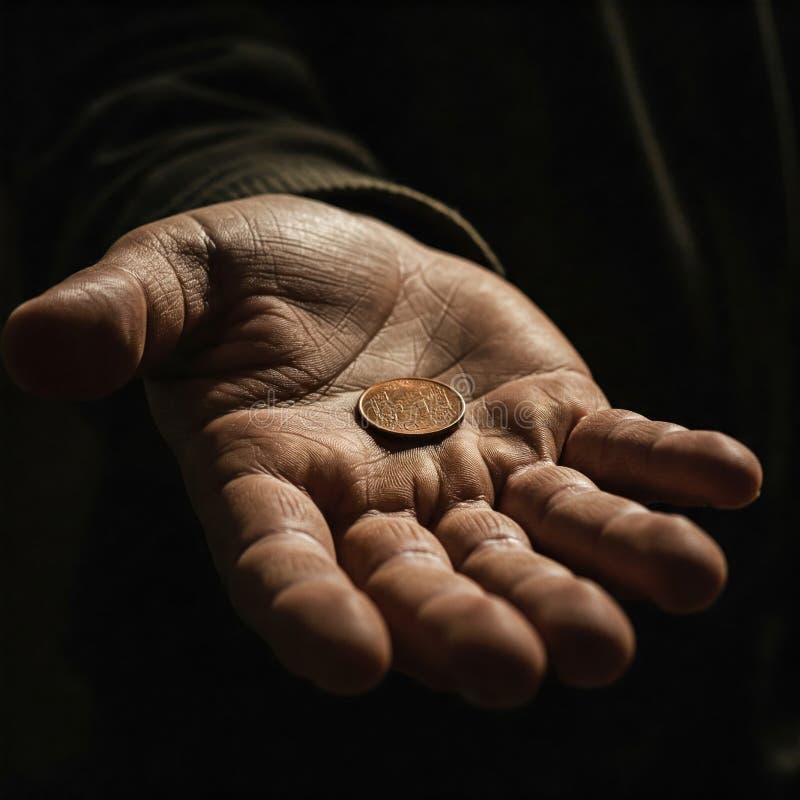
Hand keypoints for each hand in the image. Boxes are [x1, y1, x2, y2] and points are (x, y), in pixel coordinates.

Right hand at [2, 195, 761, 706]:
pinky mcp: (553, 423)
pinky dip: (670, 466)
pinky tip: (732, 478)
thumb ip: (116, 316)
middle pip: (433, 583)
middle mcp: (387, 509)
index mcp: (279, 489)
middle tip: (528, 668)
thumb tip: (34, 347)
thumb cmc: (240, 282)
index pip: (283, 572)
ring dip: (608, 564)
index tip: (349, 667)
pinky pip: (618, 453)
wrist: (336, 267)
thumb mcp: (170, 278)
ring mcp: (481, 472)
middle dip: (481, 623)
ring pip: (545, 538)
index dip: (308, 617)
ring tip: (679, 585)